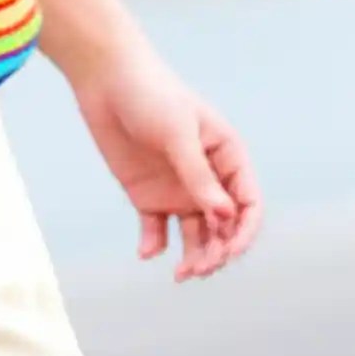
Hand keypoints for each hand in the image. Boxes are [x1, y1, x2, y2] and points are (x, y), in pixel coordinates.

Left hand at [71, 54, 262, 280]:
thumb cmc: (150, 95)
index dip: (244, 232)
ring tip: (181, 274)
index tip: (229, 253)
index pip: (248, 203)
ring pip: (195, 235)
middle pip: (223, 227)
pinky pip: (157, 230)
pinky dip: (155, 245)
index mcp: (227, 157)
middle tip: (199, 269)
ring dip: (193, 256)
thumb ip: (198, 175)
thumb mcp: (177, 133)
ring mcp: (178, 189)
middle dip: (217, 252)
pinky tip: (148, 251)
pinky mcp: (148, 196)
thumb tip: (224, 215)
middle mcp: (208, 178)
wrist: (106, 82)